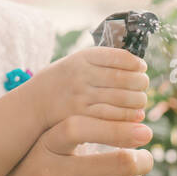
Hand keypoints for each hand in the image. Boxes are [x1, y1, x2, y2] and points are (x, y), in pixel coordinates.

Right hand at [0, 114, 154, 175]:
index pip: (85, 127)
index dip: (119, 128)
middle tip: (147, 161)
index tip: (144, 131)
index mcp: (42, 148)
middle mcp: (48, 175)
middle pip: (115, 165)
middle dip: (141, 163)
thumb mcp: (34, 154)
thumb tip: (120, 131)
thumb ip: (67, 142)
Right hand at [24, 47, 148, 133]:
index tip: (142, 68)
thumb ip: (100, 62)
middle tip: (144, 86)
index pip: (120, 57)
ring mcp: (81, 96)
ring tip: (141, 101)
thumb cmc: (59, 84)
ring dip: (138, 101)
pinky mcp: (80, 116)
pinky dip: (129, 117)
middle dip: (141, 83)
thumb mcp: (74, 63)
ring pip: (123, 98)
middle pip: (125, 78)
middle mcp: (82, 75)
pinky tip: (136, 117)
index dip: (136, 63)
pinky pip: (113, 117)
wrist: (32, 106)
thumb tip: (136, 64)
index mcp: (82, 58)